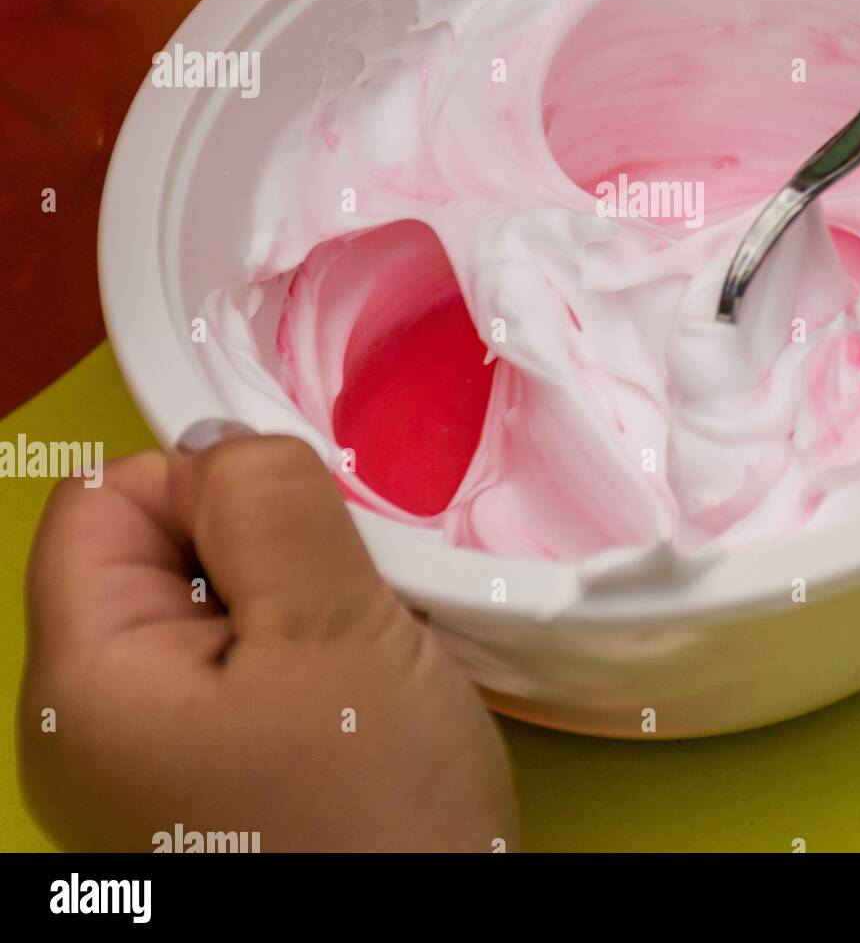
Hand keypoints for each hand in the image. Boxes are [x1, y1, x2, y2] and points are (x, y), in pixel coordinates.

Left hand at [19, 429, 517, 851]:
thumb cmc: (375, 822)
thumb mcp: (329, 627)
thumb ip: (264, 501)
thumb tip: (217, 440)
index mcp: (82, 684)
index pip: (105, 499)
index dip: (208, 486)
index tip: (294, 541)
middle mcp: (89, 724)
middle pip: (158, 548)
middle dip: (262, 548)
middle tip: (335, 615)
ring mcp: (146, 758)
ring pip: (216, 600)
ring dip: (295, 602)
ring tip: (351, 668)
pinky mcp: (202, 777)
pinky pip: (241, 662)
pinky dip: (304, 653)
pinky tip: (351, 702)